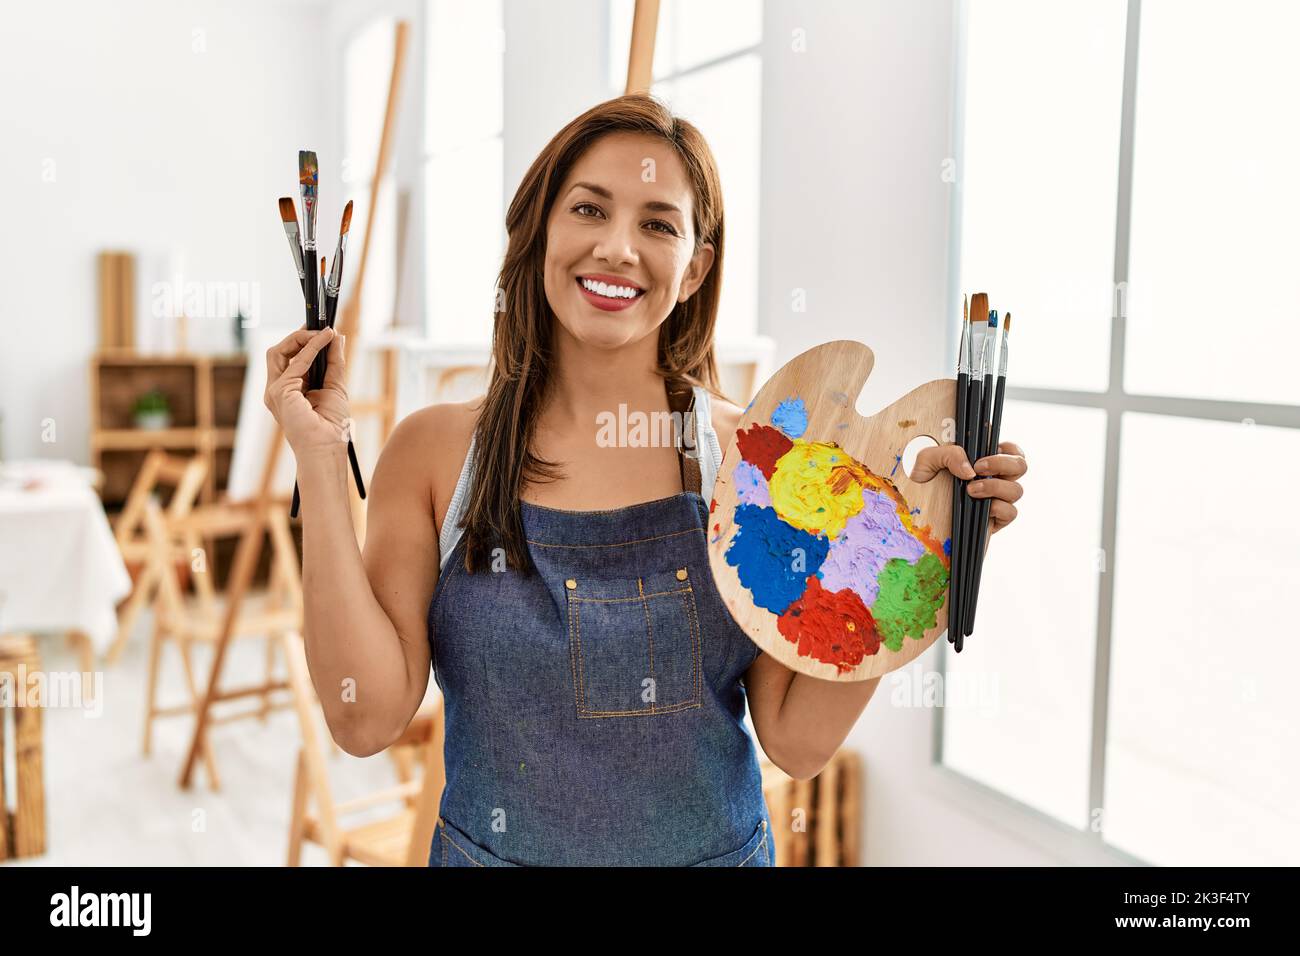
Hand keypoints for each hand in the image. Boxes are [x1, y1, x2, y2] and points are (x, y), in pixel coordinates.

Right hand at [262, 325, 350, 457]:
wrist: (326, 449)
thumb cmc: (331, 427)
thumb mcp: (335, 386)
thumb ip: (334, 362)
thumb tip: (337, 337)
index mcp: (288, 390)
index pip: (288, 358)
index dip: (303, 342)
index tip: (322, 330)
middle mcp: (277, 390)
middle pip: (279, 352)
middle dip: (298, 336)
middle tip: (321, 328)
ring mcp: (275, 391)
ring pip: (280, 352)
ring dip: (303, 338)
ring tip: (324, 333)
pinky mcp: (280, 392)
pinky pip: (295, 362)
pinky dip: (311, 348)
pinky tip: (324, 339)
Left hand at [910, 440, 1026, 533]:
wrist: (913, 511)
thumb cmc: (921, 479)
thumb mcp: (927, 459)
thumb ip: (948, 454)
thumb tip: (969, 470)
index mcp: (983, 458)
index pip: (1011, 449)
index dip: (1007, 449)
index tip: (982, 454)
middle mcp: (994, 477)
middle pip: (1021, 466)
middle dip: (1003, 464)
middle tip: (977, 468)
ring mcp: (997, 498)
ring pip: (1017, 490)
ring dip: (996, 487)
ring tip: (970, 490)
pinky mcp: (995, 519)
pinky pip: (1011, 512)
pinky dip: (999, 508)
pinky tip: (981, 508)